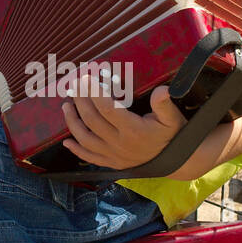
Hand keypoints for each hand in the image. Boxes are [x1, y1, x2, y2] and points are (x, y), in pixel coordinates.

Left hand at [61, 78, 186, 170]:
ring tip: (66, 106)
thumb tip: (162, 90)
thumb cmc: (172, 135)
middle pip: (92, 120)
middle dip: (81, 101)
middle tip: (75, 86)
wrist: (175, 162)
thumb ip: (164, 104)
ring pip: (85, 138)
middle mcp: (120, 144)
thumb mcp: (172, 118)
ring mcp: (113, 155)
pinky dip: (76, 149)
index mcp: (134, 130)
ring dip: (72, 122)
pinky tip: (66, 141)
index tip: (88, 79)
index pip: (108, 109)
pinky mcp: (111, 163)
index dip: (95, 93)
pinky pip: (89, 157)